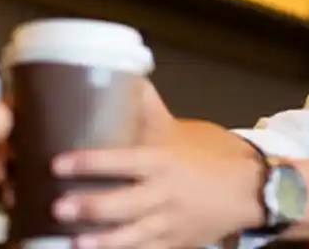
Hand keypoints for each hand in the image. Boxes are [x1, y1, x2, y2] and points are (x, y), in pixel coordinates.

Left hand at [51, 82, 265, 248]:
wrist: (250, 191)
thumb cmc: (210, 156)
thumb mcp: (179, 130)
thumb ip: (148, 110)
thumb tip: (123, 77)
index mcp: (163, 161)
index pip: (121, 160)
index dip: (89, 163)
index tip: (58, 163)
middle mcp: (164, 194)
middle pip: (123, 204)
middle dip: (90, 207)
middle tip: (57, 208)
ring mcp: (169, 224)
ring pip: (132, 236)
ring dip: (101, 241)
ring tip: (72, 243)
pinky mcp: (173, 245)